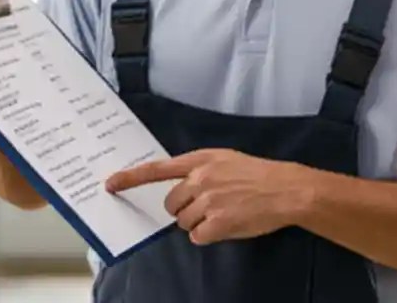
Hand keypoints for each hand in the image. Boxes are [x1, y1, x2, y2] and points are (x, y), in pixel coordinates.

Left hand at [105, 149, 313, 244]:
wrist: (286, 189)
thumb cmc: (258, 175)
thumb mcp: (226, 159)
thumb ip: (200, 169)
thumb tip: (181, 188)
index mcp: (200, 160)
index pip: (157, 168)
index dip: (131, 178)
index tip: (110, 184)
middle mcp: (200, 178)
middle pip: (171, 203)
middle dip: (183, 209)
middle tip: (207, 207)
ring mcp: (208, 201)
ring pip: (183, 222)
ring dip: (198, 223)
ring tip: (223, 213)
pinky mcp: (217, 222)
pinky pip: (197, 236)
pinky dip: (208, 235)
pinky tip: (226, 225)